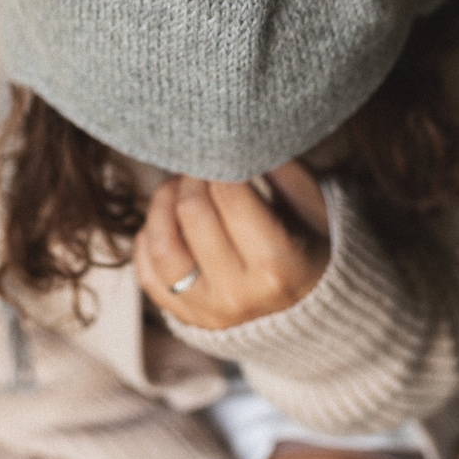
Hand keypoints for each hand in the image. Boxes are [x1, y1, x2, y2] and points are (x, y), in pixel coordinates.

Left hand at [134, 160, 329, 329]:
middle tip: (200, 167)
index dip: (219, 165)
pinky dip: (150, 240)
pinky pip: (147, 272)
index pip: (230, 196)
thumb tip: (238, 142)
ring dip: (162, 205)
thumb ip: (279, 169)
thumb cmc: (309, 243)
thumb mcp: (312, 205)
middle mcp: (240, 295)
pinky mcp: (186, 316)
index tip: (221, 154)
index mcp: (278, 266)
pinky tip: (168, 223)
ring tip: (177, 189)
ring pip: (160, 247)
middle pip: (192, 214)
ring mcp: (208, 311)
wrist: (307, 305)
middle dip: (191, 179)